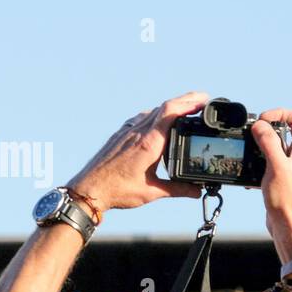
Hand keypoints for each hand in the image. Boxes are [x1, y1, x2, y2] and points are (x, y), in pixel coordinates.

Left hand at [65, 91, 208, 211]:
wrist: (89, 188)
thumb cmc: (117, 190)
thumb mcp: (152, 192)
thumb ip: (177, 189)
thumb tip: (197, 190)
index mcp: (149, 142)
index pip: (171, 112)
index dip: (189, 102)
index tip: (203, 100)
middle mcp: (138, 132)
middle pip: (165, 107)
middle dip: (185, 101)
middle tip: (201, 100)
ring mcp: (128, 131)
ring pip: (152, 111)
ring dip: (170, 108)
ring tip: (184, 111)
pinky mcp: (120, 135)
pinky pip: (140, 118)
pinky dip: (154, 115)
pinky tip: (157, 122)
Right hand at [250, 108, 291, 263]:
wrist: (289, 227)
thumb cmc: (288, 200)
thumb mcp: (276, 166)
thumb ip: (269, 143)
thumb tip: (260, 125)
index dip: (280, 113)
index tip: (263, 120)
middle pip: (284, 130)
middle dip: (265, 129)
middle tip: (252, 135)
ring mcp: (290, 167)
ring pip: (274, 147)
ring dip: (259, 147)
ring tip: (250, 154)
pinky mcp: (280, 178)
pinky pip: (267, 163)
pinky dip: (257, 164)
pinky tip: (250, 176)